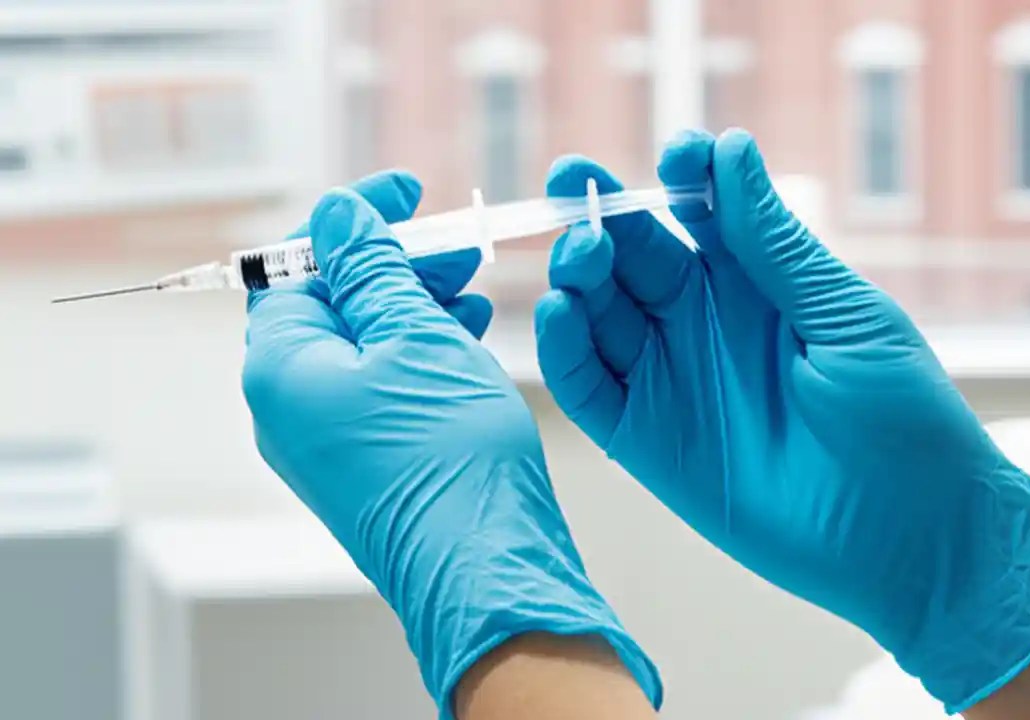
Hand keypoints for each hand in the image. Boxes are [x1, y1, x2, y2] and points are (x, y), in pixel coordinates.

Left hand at [242, 171, 659, 718]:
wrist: (488, 570)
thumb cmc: (452, 460)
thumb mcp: (417, 337)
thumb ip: (374, 270)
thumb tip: (339, 216)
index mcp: (281, 367)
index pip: (296, 263)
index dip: (353, 219)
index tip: (405, 191)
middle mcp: (288, 407)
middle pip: (331, 303)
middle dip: (395, 266)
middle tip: (458, 245)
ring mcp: (327, 442)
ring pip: (365, 346)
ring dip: (416, 307)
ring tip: (475, 292)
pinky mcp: (368, 465)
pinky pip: (384, 388)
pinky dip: (423, 355)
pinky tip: (470, 340)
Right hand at [534, 130, 1029, 709]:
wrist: (912, 540)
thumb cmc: (904, 419)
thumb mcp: (844, 317)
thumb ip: (773, 244)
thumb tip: (729, 148)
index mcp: (760, 283)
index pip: (700, 211)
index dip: (680, 176)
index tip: (676, 154)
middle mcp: (707, 324)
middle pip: (633, 254)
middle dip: (602, 216)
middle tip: (579, 190)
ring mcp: (673, 380)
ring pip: (597, 312)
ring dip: (576, 275)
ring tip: (582, 257)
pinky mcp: (647, 441)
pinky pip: (587, 386)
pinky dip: (562, 349)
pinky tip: (561, 312)